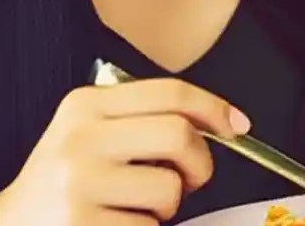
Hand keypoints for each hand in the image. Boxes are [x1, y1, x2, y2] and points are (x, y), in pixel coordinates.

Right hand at [0, 79, 248, 225]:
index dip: (214, 108)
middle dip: (200, 163)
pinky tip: (115, 225)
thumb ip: (145, 118)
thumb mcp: (91, 132)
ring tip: (136, 207)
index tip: (239, 125)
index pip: (169, 93)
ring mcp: (78, 185)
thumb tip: (226, 123)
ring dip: (168, 206)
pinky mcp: (81, 225)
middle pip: (179, 135)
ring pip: (169, 189)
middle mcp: (79, 139)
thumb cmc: (65, 180)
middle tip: (190, 179)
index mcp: (85, 106)